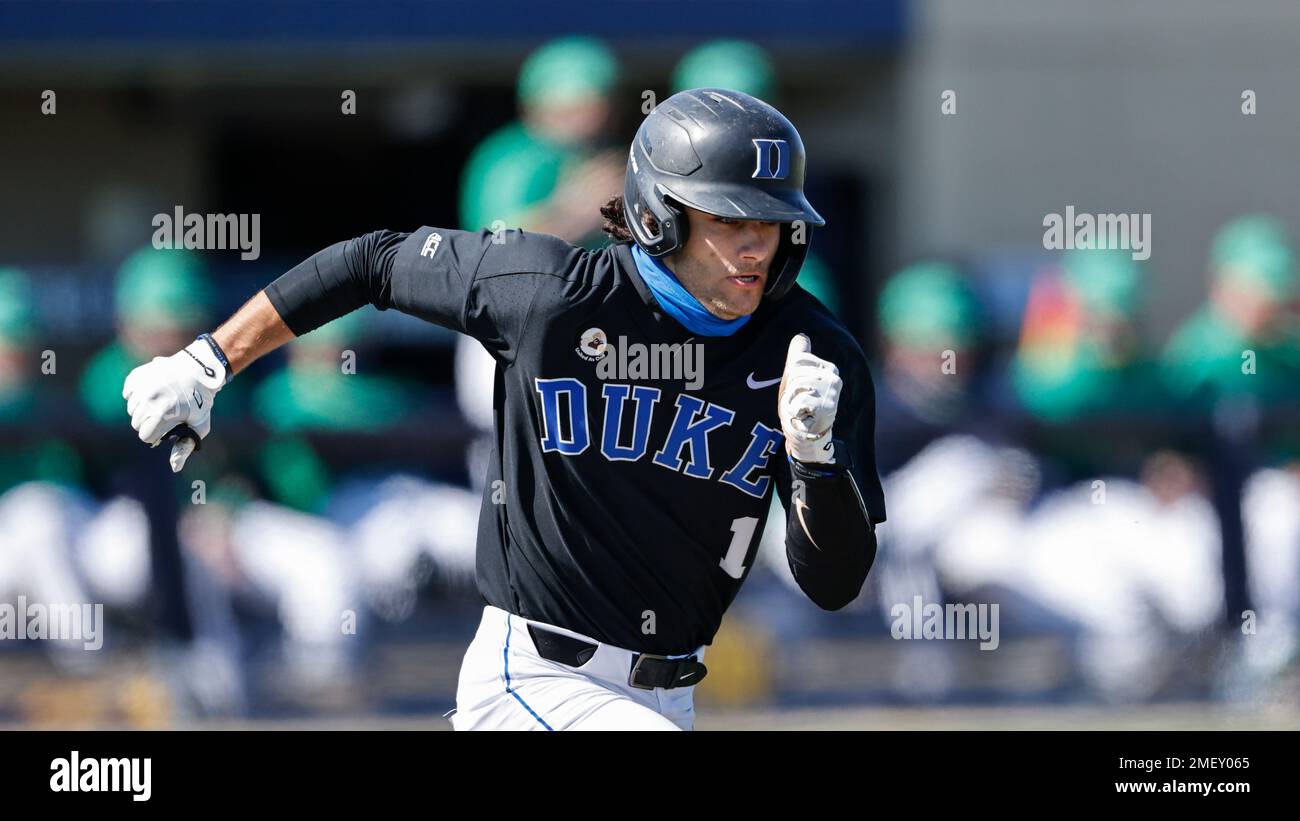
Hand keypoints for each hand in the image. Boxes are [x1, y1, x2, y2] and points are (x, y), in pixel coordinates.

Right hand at [122, 337, 226, 471]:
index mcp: (162, 411)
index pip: (145, 435)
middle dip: (149, 423)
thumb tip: (175, 467)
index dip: (156, 435)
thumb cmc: (201, 400)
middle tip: (165, 415)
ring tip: (160, 403)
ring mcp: (141, 385)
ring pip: (131, 409)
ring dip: (143, 410)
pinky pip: (128, 394)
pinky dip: (137, 395)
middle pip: (136, 423)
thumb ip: (185, 447)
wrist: (198, 369)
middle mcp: (148, 398)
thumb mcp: (199, 425)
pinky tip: (153, 392)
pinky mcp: (136, 376)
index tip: (166, 428)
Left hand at [778, 334, 840, 463]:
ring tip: (801, 410)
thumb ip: (798, 356)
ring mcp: (832, 392)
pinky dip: (795, 411)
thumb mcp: (797, 378)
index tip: (798, 391)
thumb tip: (801, 335)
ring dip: (791, 402)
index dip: (790, 378)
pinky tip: (804, 417)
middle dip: (790, 390)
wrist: (806, 435)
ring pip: (796, 386)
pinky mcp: (827, 406)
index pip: (797, 361)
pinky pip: (798, 401)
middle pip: (795, 373)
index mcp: (829, 368)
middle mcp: (834, 377)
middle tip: (799, 403)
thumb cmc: (800, 405)